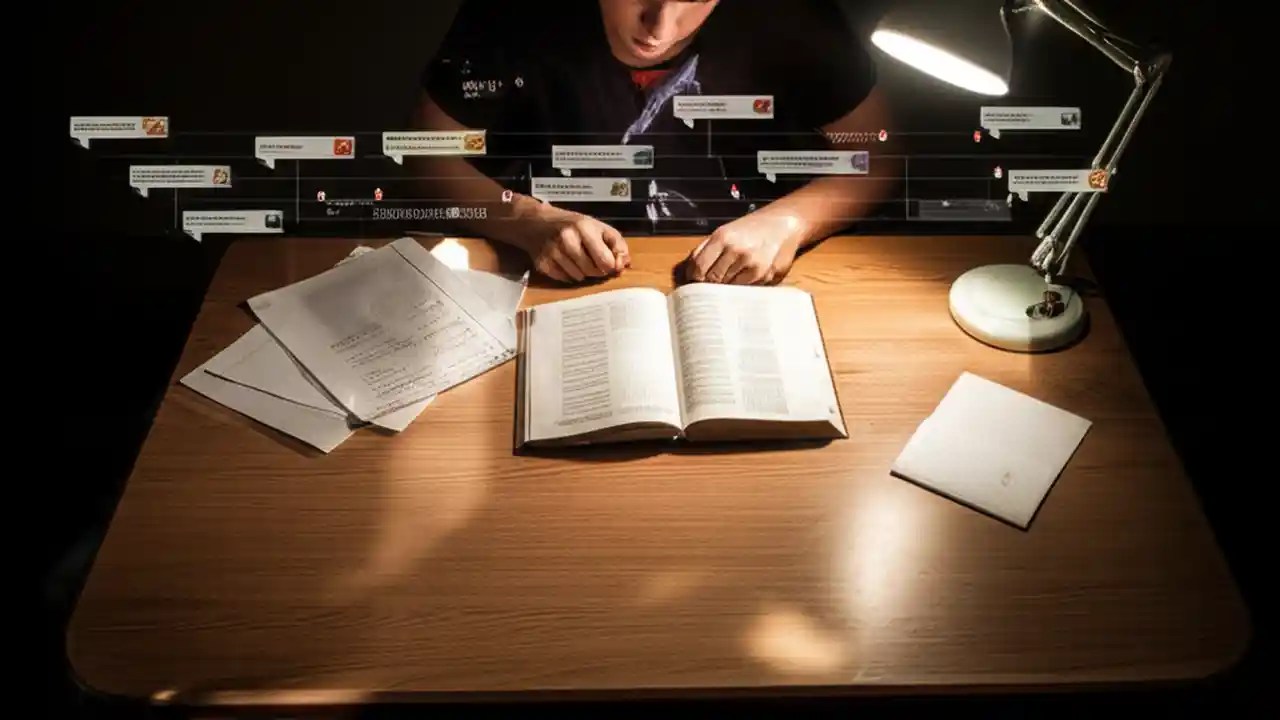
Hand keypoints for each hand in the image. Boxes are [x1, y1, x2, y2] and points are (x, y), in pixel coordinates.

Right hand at [523, 208, 630, 282]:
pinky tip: (566, 263)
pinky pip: (565, 279)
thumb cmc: (572, 225)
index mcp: (584, 228)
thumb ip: (616, 244)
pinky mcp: (543, 264)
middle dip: (597, 269)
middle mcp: (567, 239)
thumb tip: (624, 264)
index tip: (609, 262)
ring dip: (583, 273)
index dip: (611, 265)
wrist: (537, 222)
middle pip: (592, 271)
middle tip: (592, 260)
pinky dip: (569, 275)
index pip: (606, 260)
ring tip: (578, 260)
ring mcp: (553, 252)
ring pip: (579, 277)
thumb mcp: (598, 226)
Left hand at [686, 214, 801, 284]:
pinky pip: (743, 289)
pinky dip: (740, 287)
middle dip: (709, 284)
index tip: (694, 282)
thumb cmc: (752, 229)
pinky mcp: (763, 275)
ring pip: (727, 287)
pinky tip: (744, 278)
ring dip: (725, 286)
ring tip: (731, 278)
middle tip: (711, 285)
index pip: (698, 267)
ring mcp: (750, 264)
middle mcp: (736, 250)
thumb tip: (689, 271)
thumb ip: (706, 249)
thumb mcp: (725, 231)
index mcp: (722, 237)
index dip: (694, 278)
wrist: (784, 224)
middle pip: (711, 279)